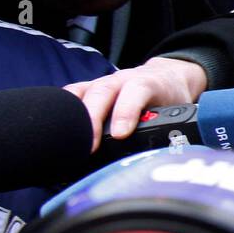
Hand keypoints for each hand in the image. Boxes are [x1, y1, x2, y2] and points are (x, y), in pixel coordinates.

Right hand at [64, 57, 208, 150]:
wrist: (167, 76)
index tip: (120, 134)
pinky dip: (61, 110)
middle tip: (88, 146)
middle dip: (93, 118)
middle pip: (103, 92)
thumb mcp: (179, 110)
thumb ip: (171, 128)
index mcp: (147, 82)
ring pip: (82, 92)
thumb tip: (164, 156)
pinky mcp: (89, 89)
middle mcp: (122, 80)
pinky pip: (70, 95)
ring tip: (67, 141)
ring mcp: (102, 83)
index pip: (137, 91)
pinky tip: (54, 128)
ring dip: (73, 116)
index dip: (127, 111)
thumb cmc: (170, 96)